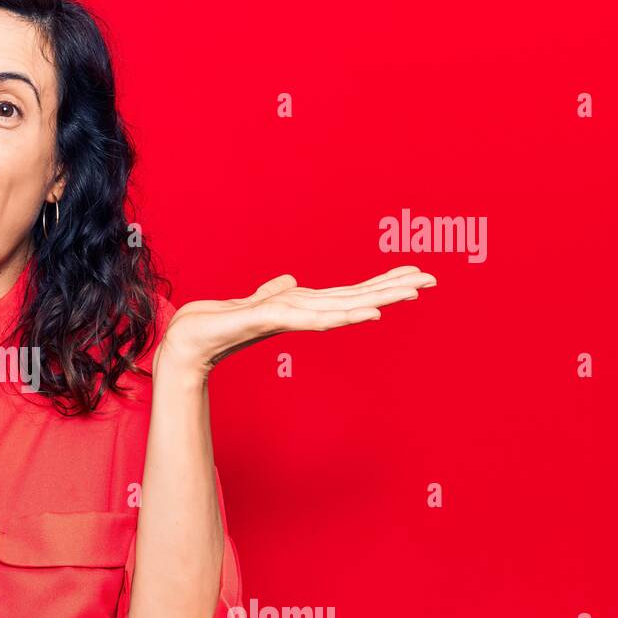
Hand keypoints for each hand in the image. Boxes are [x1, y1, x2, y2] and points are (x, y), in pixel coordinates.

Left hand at [153, 265, 436, 380]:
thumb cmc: (217, 326)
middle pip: (354, 300)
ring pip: (340, 308)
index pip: (348, 293)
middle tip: (431, 280)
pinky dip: (338, 316)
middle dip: (391, 290)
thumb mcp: (251, 303)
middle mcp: (299, 314)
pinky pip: (309, 318)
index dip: (380, 284)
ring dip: (375, 301)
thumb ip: (273, 293)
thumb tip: (291, 281)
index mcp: (300, 307)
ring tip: (408, 294)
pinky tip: (363, 315)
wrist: (186, 343)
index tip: (413, 274)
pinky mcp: (267, 321)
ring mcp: (287, 319)